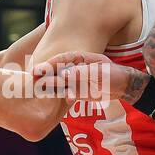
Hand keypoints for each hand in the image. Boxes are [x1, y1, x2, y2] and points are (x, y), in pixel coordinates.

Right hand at [32, 51, 148, 104]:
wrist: (123, 86)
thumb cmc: (113, 75)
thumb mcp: (100, 72)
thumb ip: (82, 73)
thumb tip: (65, 75)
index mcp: (80, 58)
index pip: (62, 59)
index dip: (50, 63)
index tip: (39, 67)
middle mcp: (75, 68)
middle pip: (56, 70)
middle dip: (44, 74)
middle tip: (32, 78)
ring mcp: (75, 79)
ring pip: (58, 82)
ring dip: (48, 85)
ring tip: (36, 88)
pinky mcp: (76, 90)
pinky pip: (64, 92)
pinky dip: (58, 95)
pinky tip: (51, 97)